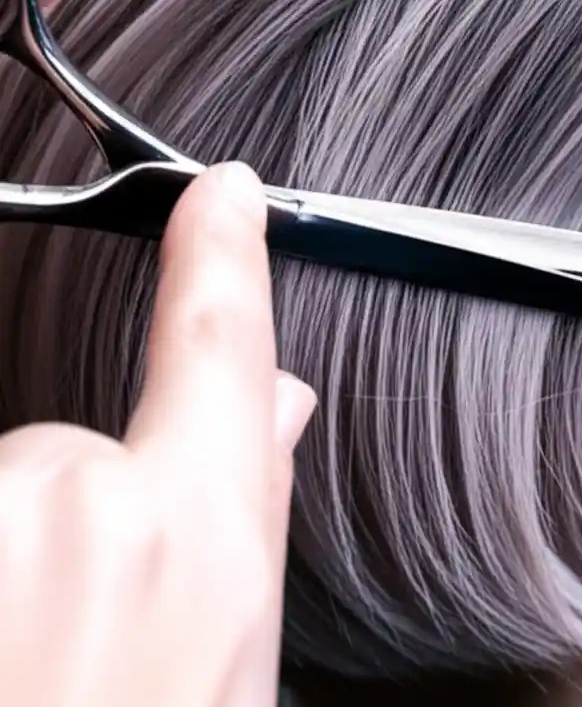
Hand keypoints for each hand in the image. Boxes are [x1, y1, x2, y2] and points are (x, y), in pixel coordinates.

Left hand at [0, 163, 315, 706]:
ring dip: (20, 563)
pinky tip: (12, 652)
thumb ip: (245, 521)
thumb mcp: (230, 661)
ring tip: (34, 668)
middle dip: (93, 521)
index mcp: (198, 540)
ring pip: (12, 498)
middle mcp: (80, 506)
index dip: (224, 258)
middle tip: (89, 646)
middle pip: (82, 452)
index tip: (220, 198)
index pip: (219, 346)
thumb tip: (279, 410)